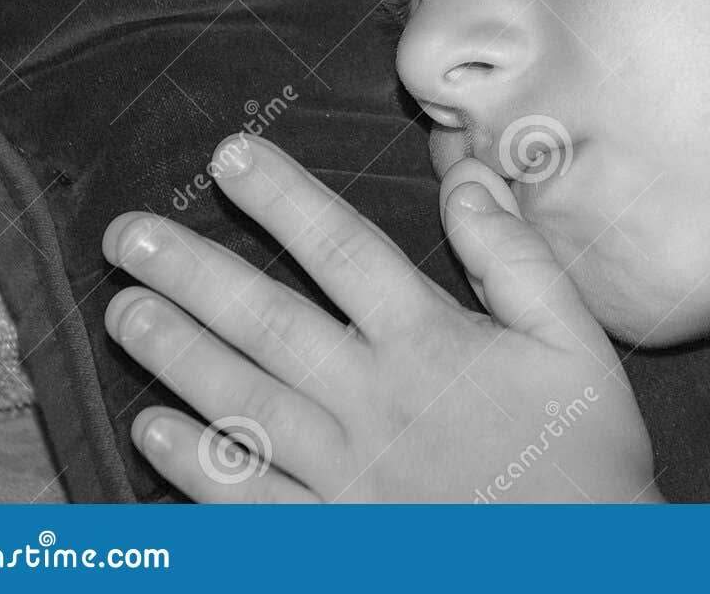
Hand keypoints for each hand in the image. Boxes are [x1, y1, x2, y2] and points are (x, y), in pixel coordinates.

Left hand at [100, 134, 659, 501]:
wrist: (586, 572)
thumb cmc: (587, 454)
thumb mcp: (576, 341)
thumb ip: (516, 257)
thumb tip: (465, 178)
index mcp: (430, 343)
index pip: (341, 250)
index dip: (282, 198)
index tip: (230, 156)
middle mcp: (373, 400)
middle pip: (265, 322)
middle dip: (191, 271)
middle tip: (127, 234)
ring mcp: (344, 474)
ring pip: (240, 401)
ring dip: (175, 353)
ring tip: (122, 309)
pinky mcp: (331, 536)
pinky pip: (246, 499)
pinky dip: (193, 465)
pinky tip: (150, 431)